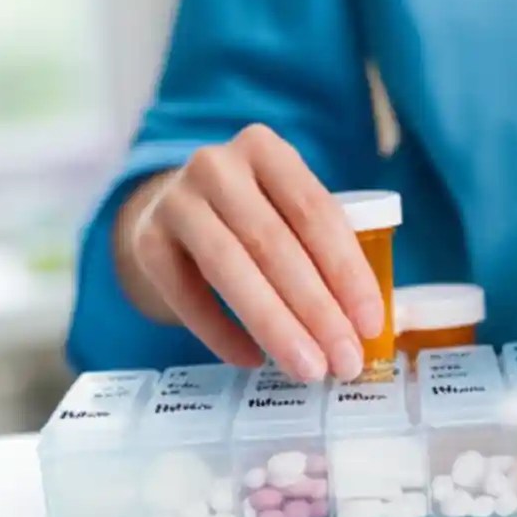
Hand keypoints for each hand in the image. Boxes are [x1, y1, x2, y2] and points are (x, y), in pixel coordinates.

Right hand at [116, 124, 384, 381]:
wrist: (175, 210)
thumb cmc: (252, 216)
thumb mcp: (288, 211)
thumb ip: (323, 252)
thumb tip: (366, 326)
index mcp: (265, 147)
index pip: (315, 212)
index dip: (347, 271)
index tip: (371, 325)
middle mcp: (216, 166)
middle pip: (273, 244)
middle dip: (316, 310)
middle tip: (344, 362)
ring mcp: (175, 200)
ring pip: (230, 269)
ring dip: (275, 325)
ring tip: (307, 369)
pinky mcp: (146, 240)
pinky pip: (187, 295)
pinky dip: (221, 333)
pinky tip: (252, 360)